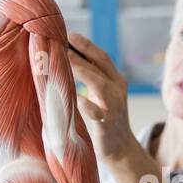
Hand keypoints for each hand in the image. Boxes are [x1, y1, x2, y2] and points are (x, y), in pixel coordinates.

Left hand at [67, 31, 139, 165]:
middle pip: (100, 65)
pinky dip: (84, 103)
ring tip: (65, 61)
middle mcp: (118, 89)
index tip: (70, 34)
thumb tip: (68, 56)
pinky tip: (72, 96)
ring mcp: (114, 106)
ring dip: (81, 71)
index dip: (87, 45)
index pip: (102, 57)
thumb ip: (92, 77)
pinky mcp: (107, 123)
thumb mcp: (102, 94)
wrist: (120, 148)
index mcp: (116, 80)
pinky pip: (94, 111)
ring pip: (99, 83)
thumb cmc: (105, 117)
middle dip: (81, 53)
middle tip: (62, 42)